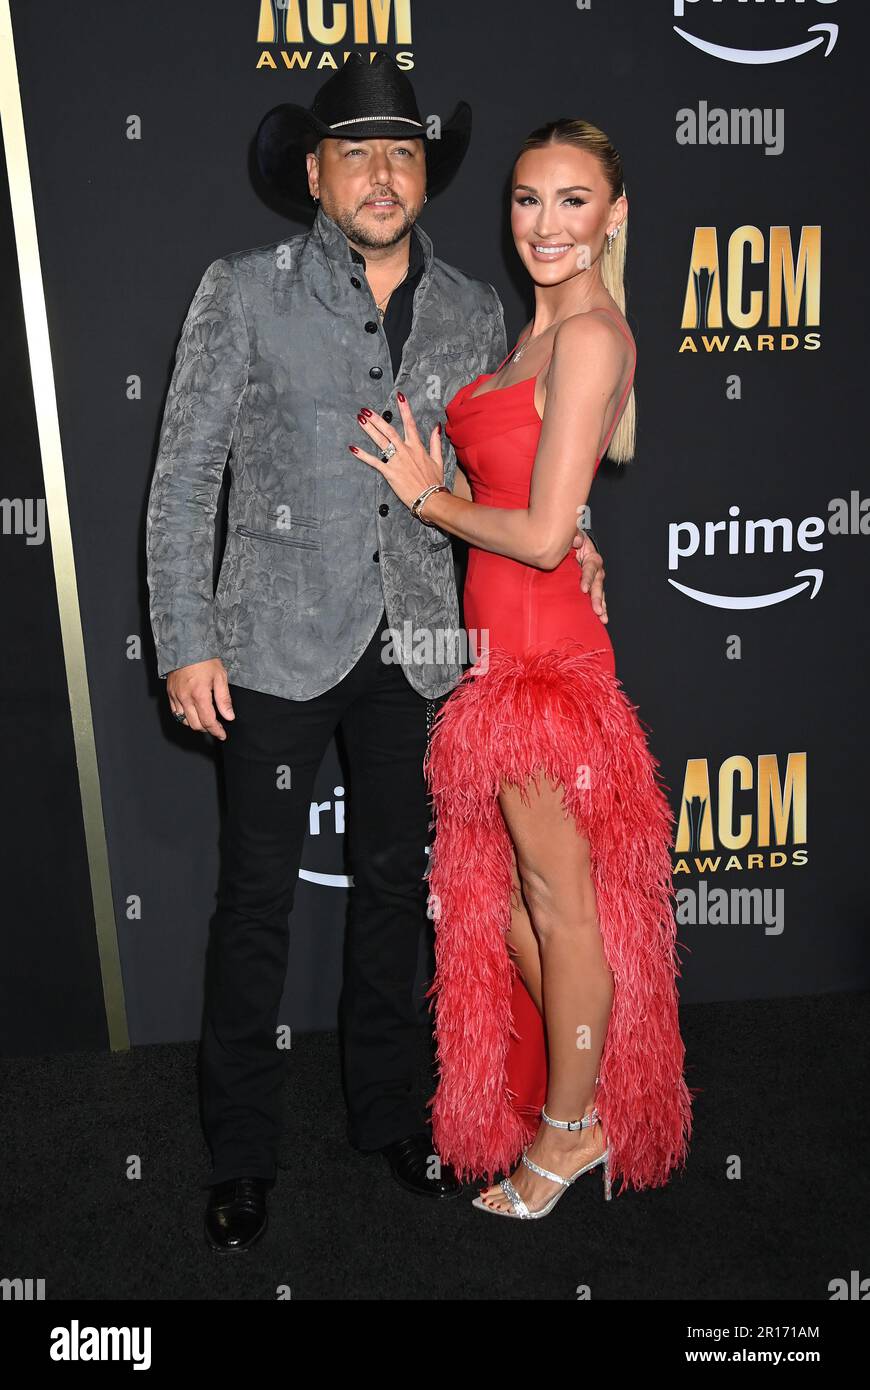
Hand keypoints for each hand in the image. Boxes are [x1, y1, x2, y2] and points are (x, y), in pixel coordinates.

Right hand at [166, 658, 234, 739]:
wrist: (186, 646)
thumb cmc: (204, 659)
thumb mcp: (220, 677)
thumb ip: (224, 699)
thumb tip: (229, 716)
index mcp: (199, 695)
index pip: (208, 721)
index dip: (216, 731)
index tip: (222, 734)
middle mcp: (185, 698)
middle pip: (195, 725)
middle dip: (207, 729)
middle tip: (216, 726)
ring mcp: (176, 696)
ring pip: (184, 721)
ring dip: (195, 723)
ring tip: (205, 718)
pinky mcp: (170, 693)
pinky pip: (175, 712)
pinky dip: (184, 717)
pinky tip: (192, 713)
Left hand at [349, 392, 442, 510]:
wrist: (431, 499)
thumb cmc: (434, 482)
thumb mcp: (438, 460)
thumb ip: (435, 443)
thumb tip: (436, 427)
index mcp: (417, 447)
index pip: (410, 424)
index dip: (404, 409)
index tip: (399, 396)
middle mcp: (405, 451)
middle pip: (389, 430)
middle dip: (377, 419)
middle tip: (366, 410)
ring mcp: (397, 461)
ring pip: (381, 441)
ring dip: (369, 429)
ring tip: (360, 419)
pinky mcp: (390, 472)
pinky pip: (374, 462)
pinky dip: (363, 455)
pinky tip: (353, 448)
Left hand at [572, 531, 606, 624]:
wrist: (574, 544)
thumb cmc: (572, 541)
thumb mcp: (573, 535)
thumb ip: (574, 537)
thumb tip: (577, 541)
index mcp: (591, 557)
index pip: (590, 568)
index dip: (587, 578)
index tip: (583, 588)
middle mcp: (596, 569)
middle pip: (598, 584)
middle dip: (598, 598)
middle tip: (597, 610)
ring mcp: (595, 578)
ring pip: (600, 592)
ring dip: (602, 605)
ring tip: (602, 617)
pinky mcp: (591, 586)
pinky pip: (597, 597)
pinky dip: (600, 607)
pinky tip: (601, 618)